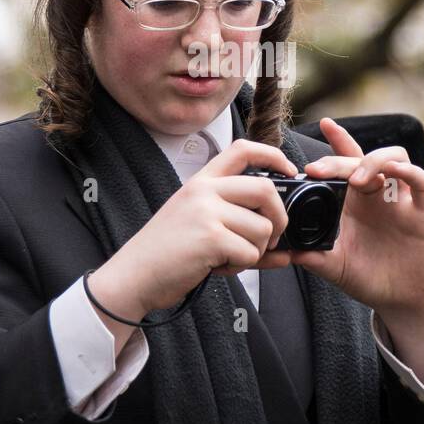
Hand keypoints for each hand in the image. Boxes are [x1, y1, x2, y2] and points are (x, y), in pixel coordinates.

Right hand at [112, 139, 295, 311]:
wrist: (133, 274)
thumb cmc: (166, 251)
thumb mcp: (195, 219)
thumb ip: (232, 215)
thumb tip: (281, 236)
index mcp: (201, 180)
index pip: (243, 149)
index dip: (274, 156)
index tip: (289, 171)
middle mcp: (204, 190)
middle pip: (265, 190)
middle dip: (279, 218)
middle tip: (272, 238)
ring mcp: (207, 212)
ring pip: (262, 228)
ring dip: (255, 251)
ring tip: (229, 257)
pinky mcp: (210, 238)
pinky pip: (251, 253)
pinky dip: (241, 267)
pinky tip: (218, 267)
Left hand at [259, 117, 423, 316]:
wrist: (401, 301)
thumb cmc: (368, 278)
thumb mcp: (335, 267)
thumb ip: (313, 256)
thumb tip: (286, 249)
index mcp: (353, 201)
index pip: (345, 162)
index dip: (338, 141)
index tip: (324, 124)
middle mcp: (377, 194)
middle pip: (361, 160)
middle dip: (339, 160)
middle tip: (318, 170)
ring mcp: (400, 200)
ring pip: (394, 157)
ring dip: (374, 160)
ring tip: (358, 180)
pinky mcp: (423, 212)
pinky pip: (421, 181)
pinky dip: (410, 171)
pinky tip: (396, 172)